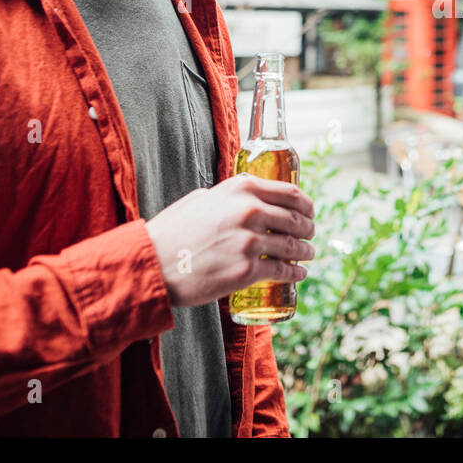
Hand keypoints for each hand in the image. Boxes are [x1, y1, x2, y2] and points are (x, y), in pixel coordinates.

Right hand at [145, 173, 314, 307]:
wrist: (151, 264)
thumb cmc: (172, 231)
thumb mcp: (201, 199)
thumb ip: (227, 196)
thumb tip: (245, 199)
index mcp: (242, 188)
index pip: (292, 194)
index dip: (306, 205)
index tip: (310, 212)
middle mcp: (251, 211)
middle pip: (297, 220)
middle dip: (308, 229)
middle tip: (310, 235)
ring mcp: (251, 241)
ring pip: (293, 246)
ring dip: (305, 252)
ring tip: (308, 254)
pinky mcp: (247, 271)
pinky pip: (283, 271)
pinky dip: (295, 273)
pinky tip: (299, 274)